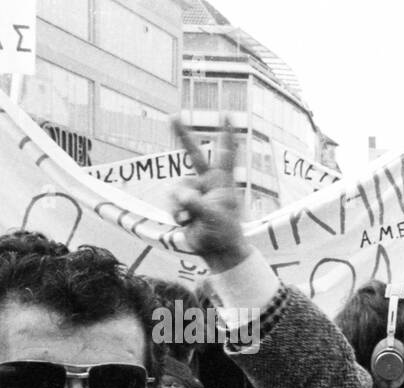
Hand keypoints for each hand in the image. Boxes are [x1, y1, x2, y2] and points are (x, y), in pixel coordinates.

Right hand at [170, 117, 250, 273]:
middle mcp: (208, 183)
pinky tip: (185, 223)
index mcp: (223, 182)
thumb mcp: (213, 219)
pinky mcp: (183, 205)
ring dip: (179, 205)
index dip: (226, 135)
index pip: (225, 154)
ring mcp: (195, 193)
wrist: (217, 252)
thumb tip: (179, 194)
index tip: (227, 115)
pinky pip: (171, 202)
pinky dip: (175, 213)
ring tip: (190, 219)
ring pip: (177, 188)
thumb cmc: (223, 233)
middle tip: (173, 116)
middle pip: (193, 156)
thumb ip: (196, 204)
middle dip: (182, 136)